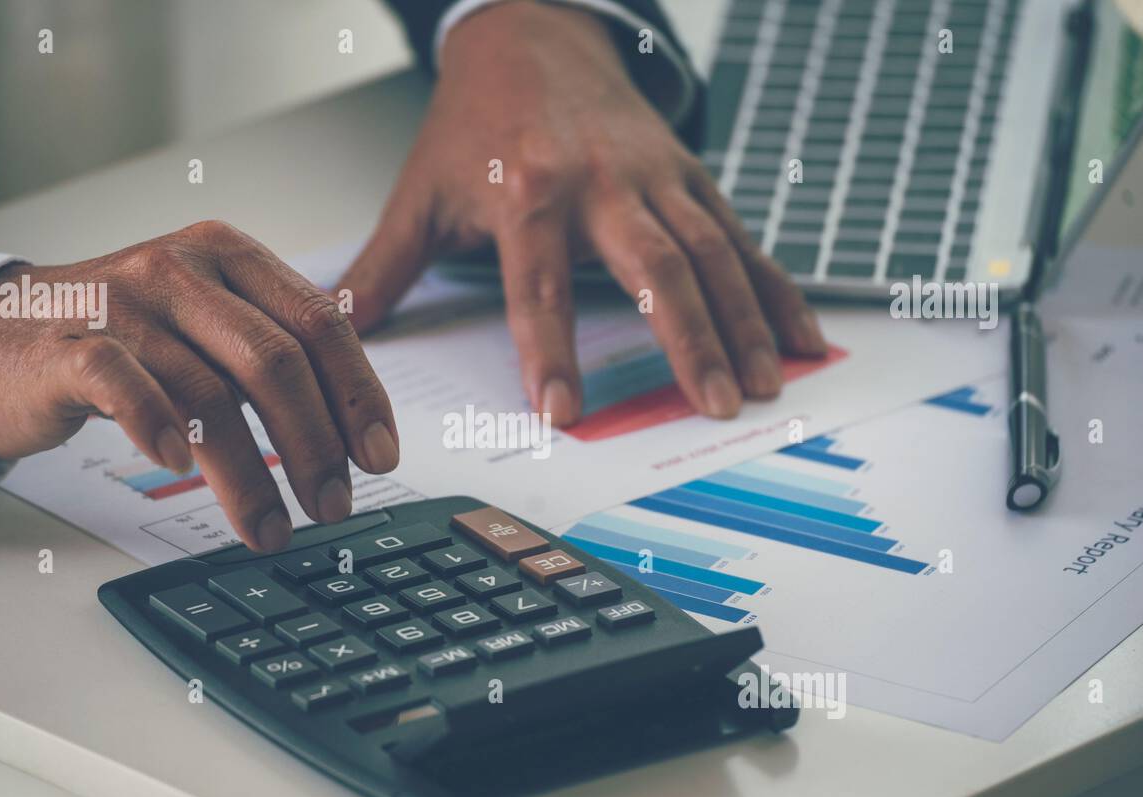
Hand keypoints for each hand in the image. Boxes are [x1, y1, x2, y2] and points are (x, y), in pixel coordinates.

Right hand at [0, 220, 399, 551]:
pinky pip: (121, 385)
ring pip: (207, 392)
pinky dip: (156, 427)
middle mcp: (181, 268)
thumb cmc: (122, 344)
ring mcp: (121, 302)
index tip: (379, 458)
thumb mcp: (208, 330)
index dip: (358, 395)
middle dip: (315, 444)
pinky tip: (177, 470)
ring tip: (269, 530)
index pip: (319, 323)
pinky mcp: (67, 344)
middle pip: (275, 361)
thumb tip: (353, 438)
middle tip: (332, 507)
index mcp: (230, 257)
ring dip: (249, 474)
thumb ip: (272, 361)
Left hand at [338, 1, 825, 424]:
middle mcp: (601, 182)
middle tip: (715, 404)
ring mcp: (655, 176)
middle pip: (655, 265)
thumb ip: (384, 266)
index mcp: (527, 190)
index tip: (563, 412)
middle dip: (690, 338)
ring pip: (712, 251)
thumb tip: (339, 326)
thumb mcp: (421, 191)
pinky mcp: (690, 174)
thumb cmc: (474, 123)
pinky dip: (776, 287)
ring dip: (745, 320)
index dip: (548, 349)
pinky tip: (803, 335)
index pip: (538, 283)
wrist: (532, 33)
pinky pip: (741, 234)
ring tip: (767, 384)